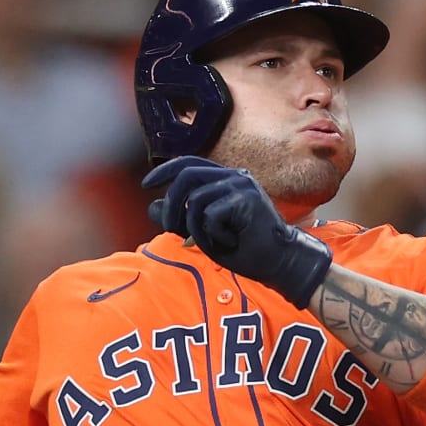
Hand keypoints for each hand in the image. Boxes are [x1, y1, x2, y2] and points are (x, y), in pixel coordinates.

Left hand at [142, 157, 331, 307]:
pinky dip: (212, 234)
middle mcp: (234, 176)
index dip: (164, 171)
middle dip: (172, 204)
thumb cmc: (244, 248)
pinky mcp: (246, 199)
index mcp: (226, 179)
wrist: (279, 262)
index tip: (147, 185)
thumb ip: (181, 218)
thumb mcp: (204, 233)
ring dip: (194, 228)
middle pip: (186, 176)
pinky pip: (209, 215)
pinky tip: (229, 241)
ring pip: (195, 200)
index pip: (188, 163)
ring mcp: (242, 185)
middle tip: (172, 229)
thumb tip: (153, 207)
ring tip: (212, 241)